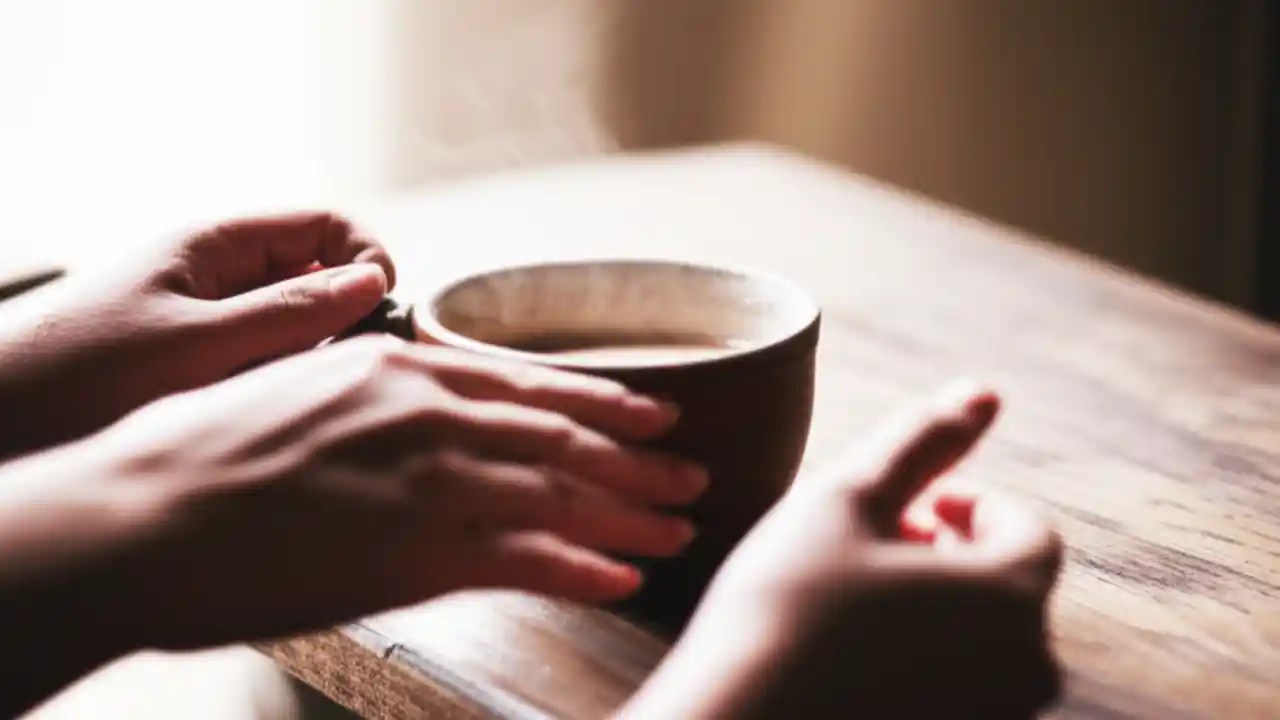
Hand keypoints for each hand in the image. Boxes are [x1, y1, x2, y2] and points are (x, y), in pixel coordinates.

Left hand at [0, 212, 392, 456]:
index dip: (366, 257)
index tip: (382, 310)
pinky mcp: (198, 366)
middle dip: (345, 318)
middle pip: (318, 275)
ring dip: (312, 358)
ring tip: (299, 399)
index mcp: (215, 245)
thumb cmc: (77, 375)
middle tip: (347, 369)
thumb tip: (373, 283)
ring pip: (297, 326)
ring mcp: (209, 322)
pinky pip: (266, 364)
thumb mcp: (198, 343)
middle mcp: (217, 276)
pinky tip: (269, 416)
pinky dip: (281, 385)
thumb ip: (292, 313)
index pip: (324, 224)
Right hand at [0, 335, 705, 713]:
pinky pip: (526, 561)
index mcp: (400, 367)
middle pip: (564, 437)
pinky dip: (582, 569)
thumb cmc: (201, 456)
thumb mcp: (302, 392)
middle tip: (693, 474)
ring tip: (680, 530)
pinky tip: (623, 578)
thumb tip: (422, 416)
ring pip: (562, 495)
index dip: (601, 401)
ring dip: (631, 514)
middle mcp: (429, 411)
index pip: (527, 383)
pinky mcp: (418, 550)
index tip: (655, 412)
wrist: (140, 513)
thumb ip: (377, 401)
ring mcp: (430, 477)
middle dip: (638, 457)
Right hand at [620, 383, 1061, 718]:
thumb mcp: (846, 500)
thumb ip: (922, 441)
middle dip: (947, 556)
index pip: (1026, 527)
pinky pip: (955, 689)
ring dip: (932, 607)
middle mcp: (1025, 669)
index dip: (968, 503)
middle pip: (1003, 587)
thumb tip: (985, 391)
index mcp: (1011, 597)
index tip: (909, 504)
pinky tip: (847, 656)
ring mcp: (993, 718)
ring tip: (850, 602)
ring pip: (979, 642)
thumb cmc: (787, 607)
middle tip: (868, 551)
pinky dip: (919, 661)